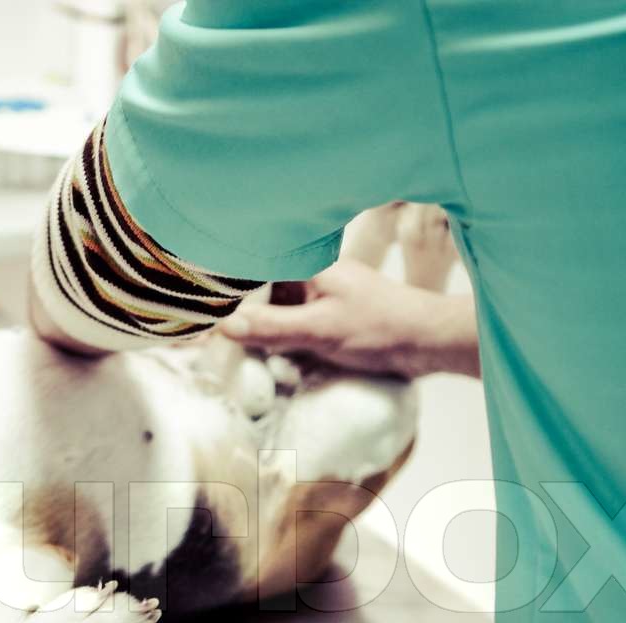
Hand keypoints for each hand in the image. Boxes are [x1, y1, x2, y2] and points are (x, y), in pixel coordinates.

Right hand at [219, 259, 479, 378]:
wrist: (427, 342)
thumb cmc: (379, 328)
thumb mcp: (319, 331)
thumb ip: (271, 328)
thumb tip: (223, 327)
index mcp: (306, 264)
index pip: (252, 266)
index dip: (223, 285)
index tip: (198, 306)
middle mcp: (310, 274)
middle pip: (259, 289)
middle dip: (238, 311)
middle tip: (209, 335)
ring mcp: (318, 295)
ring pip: (273, 308)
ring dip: (258, 328)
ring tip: (228, 346)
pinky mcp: (326, 315)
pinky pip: (290, 323)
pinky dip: (278, 338)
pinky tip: (265, 355)